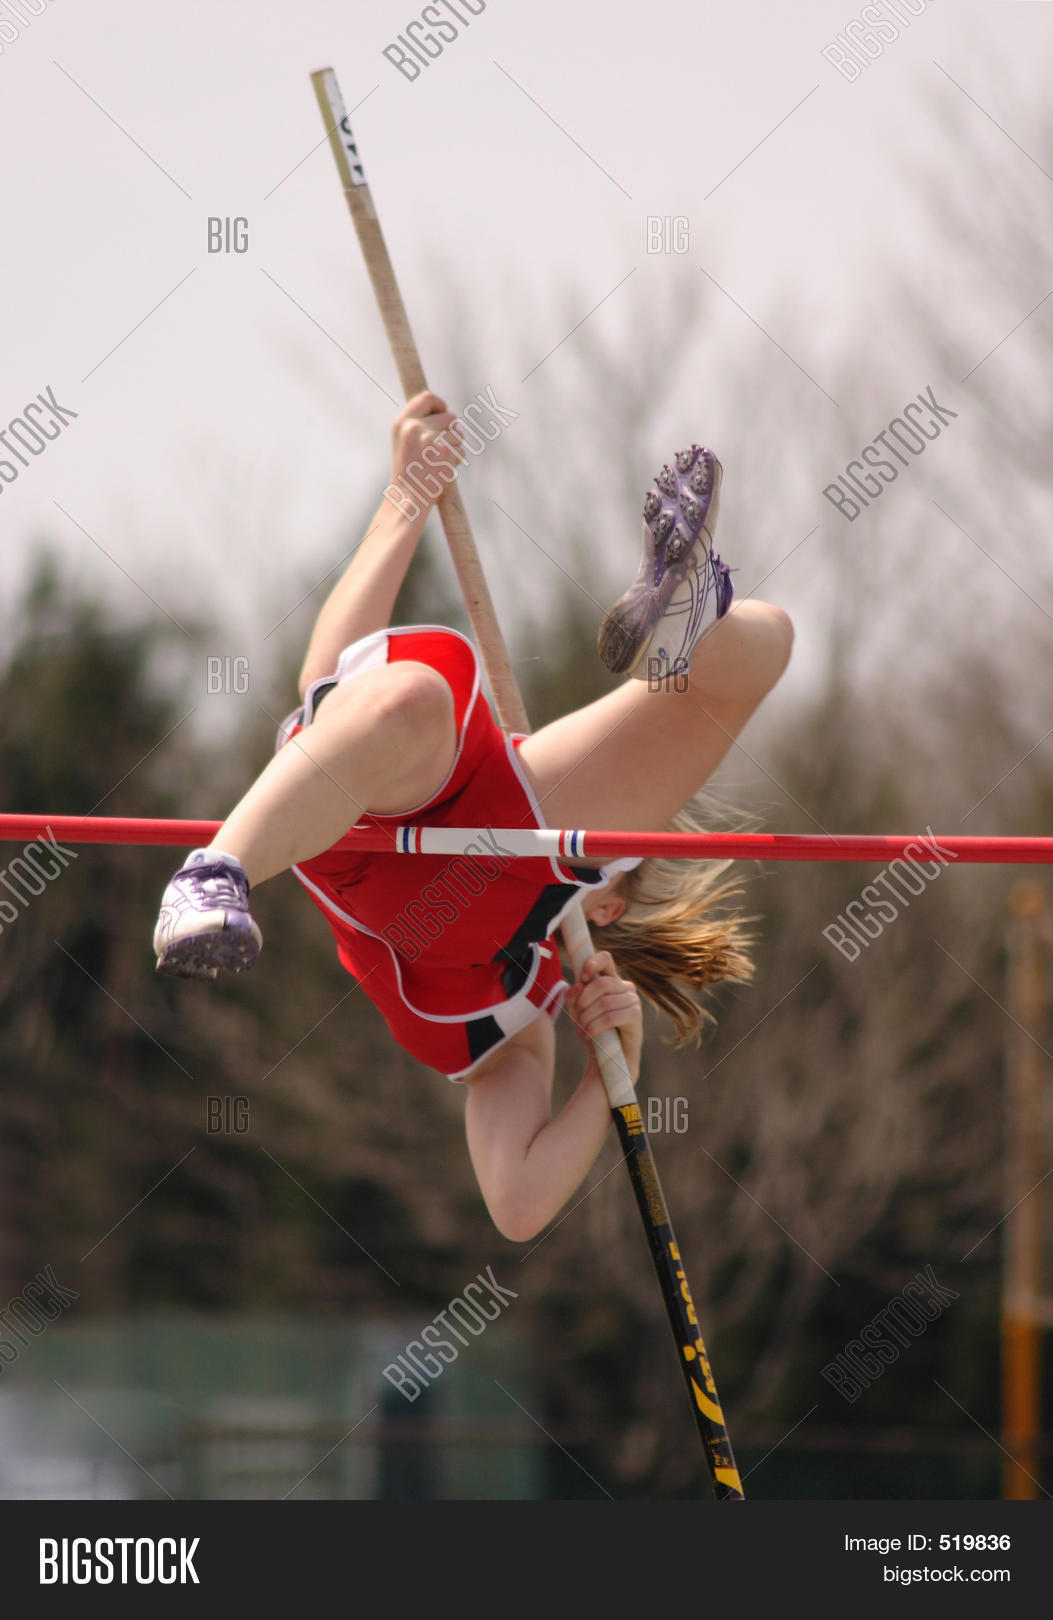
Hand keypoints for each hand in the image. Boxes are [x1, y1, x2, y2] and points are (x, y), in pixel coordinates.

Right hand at [390, 391, 464, 506]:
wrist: (407, 499)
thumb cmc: (408, 472)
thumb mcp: (404, 442)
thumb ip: (419, 424)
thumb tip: (445, 412)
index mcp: (402, 423)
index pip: (427, 397)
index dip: (440, 404)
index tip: (444, 414)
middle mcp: (414, 427)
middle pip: (449, 416)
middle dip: (451, 431)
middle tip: (440, 449)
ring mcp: (429, 439)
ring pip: (458, 433)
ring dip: (455, 447)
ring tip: (439, 461)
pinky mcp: (443, 452)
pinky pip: (461, 449)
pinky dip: (457, 459)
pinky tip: (443, 470)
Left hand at [564, 950, 642, 1084]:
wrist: (607, 1059)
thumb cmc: (592, 1031)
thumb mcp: (577, 1012)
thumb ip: (574, 997)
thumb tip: (577, 986)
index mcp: (611, 980)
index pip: (605, 959)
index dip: (592, 963)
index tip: (582, 977)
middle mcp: (624, 986)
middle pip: (601, 983)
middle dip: (584, 1001)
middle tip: (578, 1016)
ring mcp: (632, 1000)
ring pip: (604, 1002)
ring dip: (588, 1017)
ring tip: (583, 1029)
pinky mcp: (636, 1016)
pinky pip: (611, 1016)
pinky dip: (596, 1026)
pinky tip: (589, 1035)